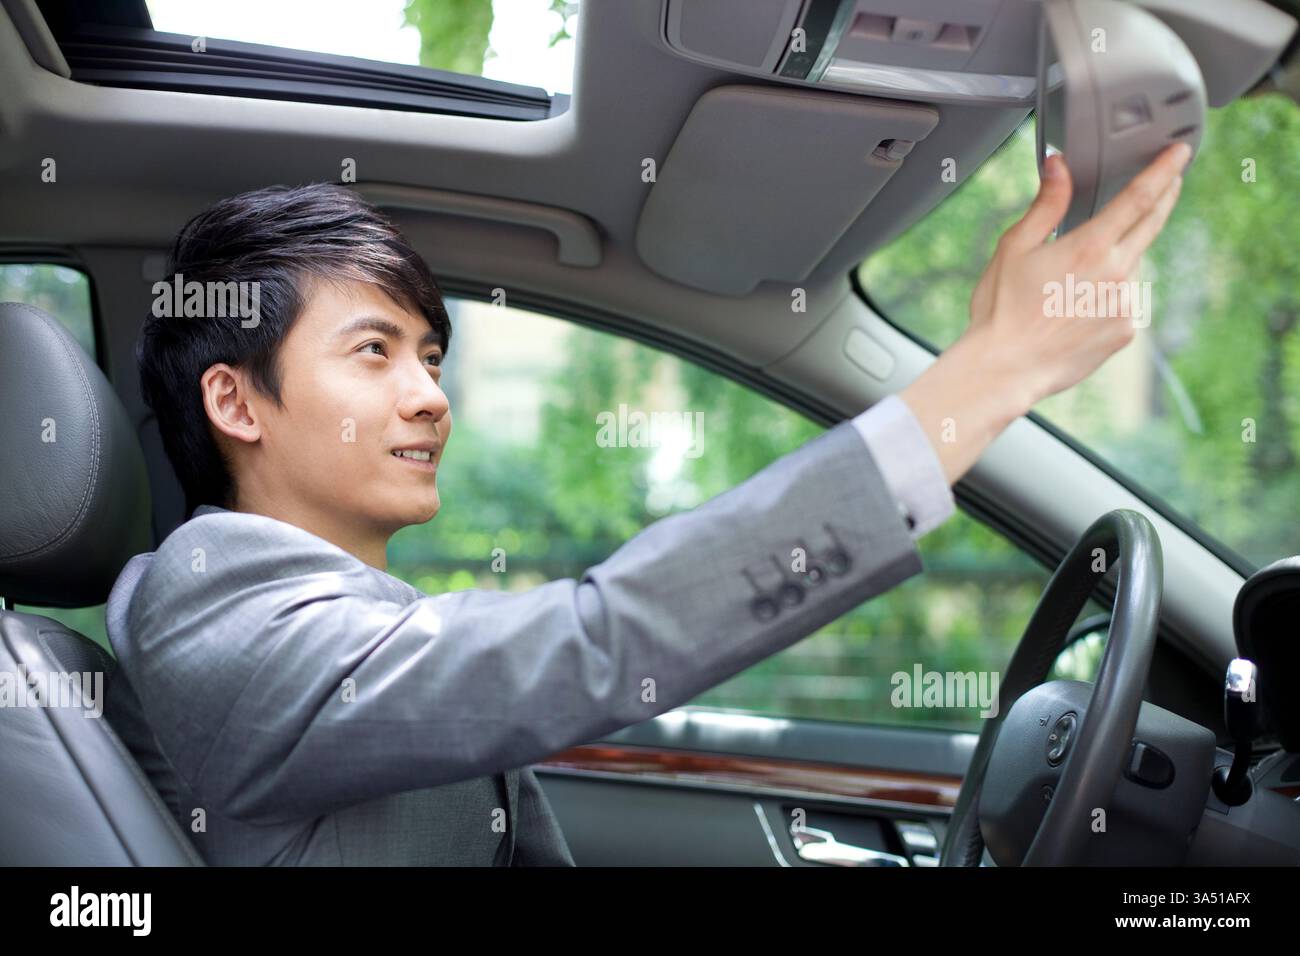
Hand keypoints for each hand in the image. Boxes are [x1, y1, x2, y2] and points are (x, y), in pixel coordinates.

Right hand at [964, 143, 1189, 402]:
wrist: (1005, 368)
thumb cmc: (1001, 310)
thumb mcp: (1015, 247)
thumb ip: (1046, 204)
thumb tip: (1059, 165)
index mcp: (1090, 247)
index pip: (1139, 197)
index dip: (1164, 171)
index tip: (1179, 153)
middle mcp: (1117, 274)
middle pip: (1152, 225)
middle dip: (1165, 198)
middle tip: (1171, 181)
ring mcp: (1125, 305)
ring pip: (1133, 266)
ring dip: (1119, 258)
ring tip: (1076, 278)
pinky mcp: (1125, 331)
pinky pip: (1125, 301)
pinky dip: (1110, 295)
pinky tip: (1077, 308)